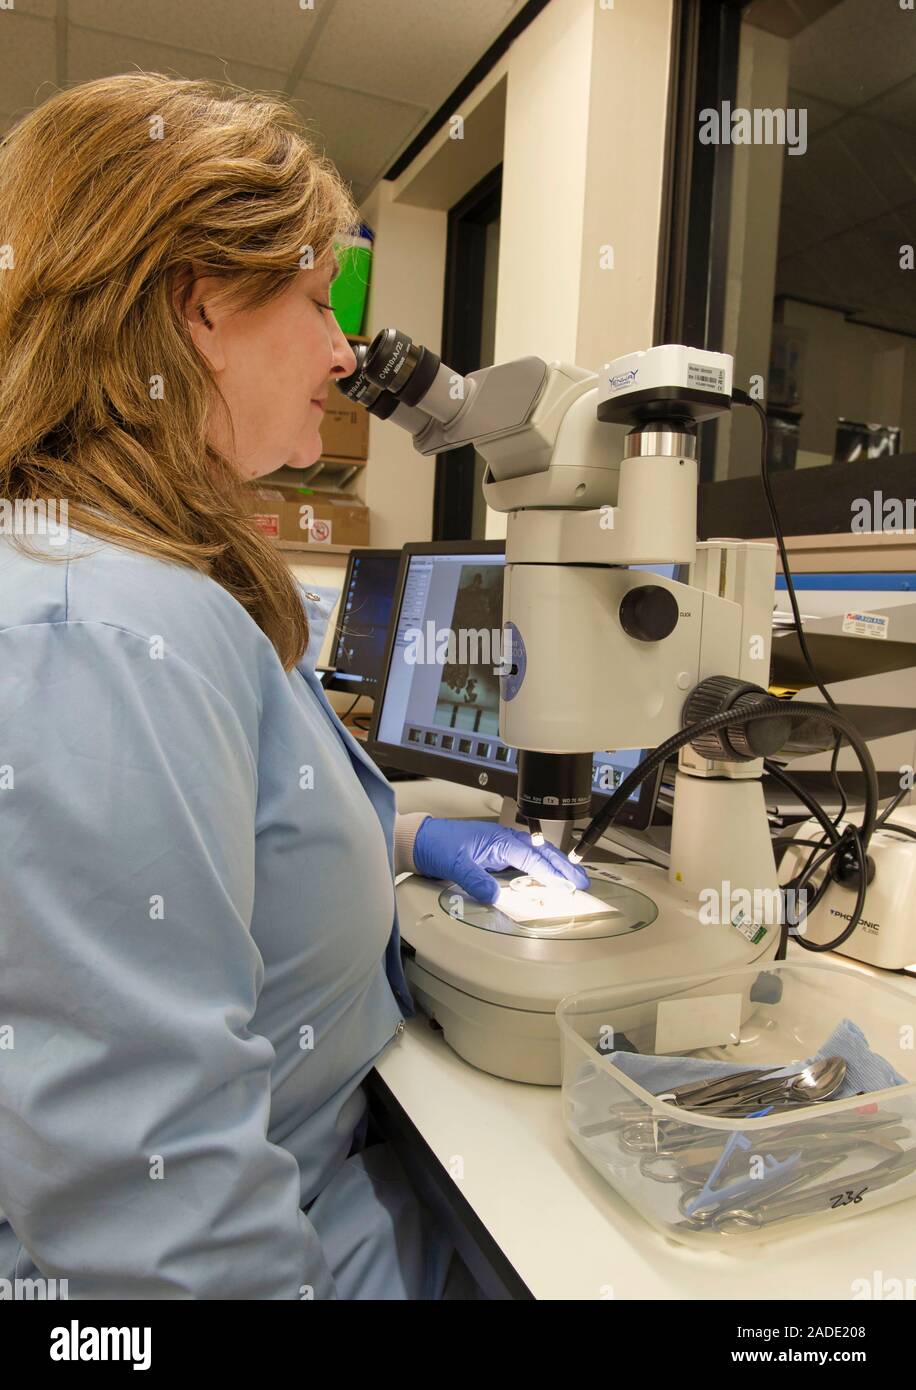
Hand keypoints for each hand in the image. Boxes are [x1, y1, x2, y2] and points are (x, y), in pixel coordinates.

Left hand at [412, 817, 588, 905]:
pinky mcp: (495, 854)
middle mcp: (504, 841)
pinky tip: (544, 877)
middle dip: (564, 867)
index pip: (532, 859)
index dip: (551, 873)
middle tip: (582, 882)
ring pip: (536, 855)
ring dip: (555, 866)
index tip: (567, 886)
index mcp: (499, 840)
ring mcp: (501, 847)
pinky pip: (524, 860)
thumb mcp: (456, 865)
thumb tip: (495, 895)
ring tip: (572, 878)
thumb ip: (476, 880)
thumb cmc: (437, 844)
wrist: (421, 840)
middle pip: (541, 854)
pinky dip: (540, 868)